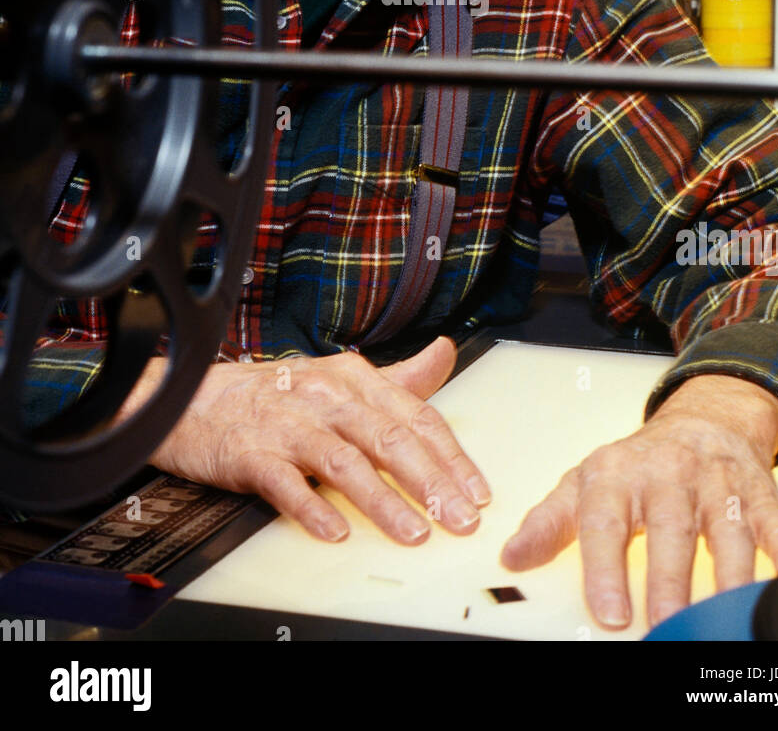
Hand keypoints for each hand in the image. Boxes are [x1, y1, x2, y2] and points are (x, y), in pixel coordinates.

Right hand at [123, 337, 489, 545]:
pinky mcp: (251, 453)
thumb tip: (446, 354)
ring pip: (343, 462)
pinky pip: (285, 483)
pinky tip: (335, 533)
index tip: (476, 492)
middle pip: (386, 438)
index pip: (414, 416)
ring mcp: (287, 424)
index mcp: (352, 377)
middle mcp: (325, 396)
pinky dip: (311, 508)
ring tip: (412, 533)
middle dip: (428, 482)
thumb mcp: (339, 377)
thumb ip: (397, 377)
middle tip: (458, 519)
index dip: (450, 455)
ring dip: (382, 501)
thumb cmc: (274, 392)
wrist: (192, 397)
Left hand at [500, 375, 777, 630]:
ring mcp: (719, 485)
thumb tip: (512, 556)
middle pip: (671, 528)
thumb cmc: (640, 462)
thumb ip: (551, 521)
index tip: (608, 610)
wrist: (704, 419)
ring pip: (727, 532)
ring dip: (726, 577)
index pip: (607, 519)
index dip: (605, 566)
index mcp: (619, 474)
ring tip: (720, 618)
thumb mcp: (586, 481)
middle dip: (668, 579)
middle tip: (664, 622)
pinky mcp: (761, 497)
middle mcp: (671, 475)